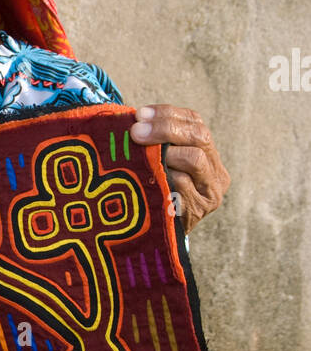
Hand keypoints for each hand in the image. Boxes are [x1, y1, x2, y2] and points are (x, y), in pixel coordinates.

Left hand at [129, 105, 229, 232]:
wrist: (154, 237)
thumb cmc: (151, 191)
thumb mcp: (158, 162)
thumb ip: (154, 141)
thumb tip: (133, 119)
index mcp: (208, 151)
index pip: (194, 121)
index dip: (167, 113)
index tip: (140, 115)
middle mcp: (216, 172)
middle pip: (199, 136)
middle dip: (165, 129)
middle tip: (136, 132)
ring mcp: (211, 193)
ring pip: (195, 158)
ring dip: (165, 151)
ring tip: (141, 153)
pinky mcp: (199, 210)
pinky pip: (182, 184)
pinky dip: (162, 176)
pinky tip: (145, 176)